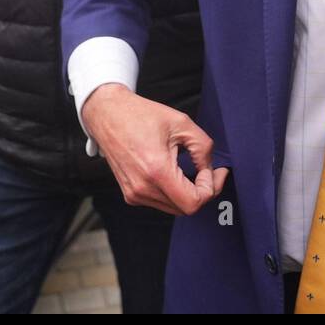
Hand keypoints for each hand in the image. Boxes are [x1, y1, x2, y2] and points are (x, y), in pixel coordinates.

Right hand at [82, 83, 228, 214]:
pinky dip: (174, 192)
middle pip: (185, 209)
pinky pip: (161, 202)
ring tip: (192, 169)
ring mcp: (134, 194)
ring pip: (174, 208)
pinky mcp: (130, 195)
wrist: (108, 115)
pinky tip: (175, 172)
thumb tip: (211, 170)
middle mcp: (142, 188)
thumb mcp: (182, 123)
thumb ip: (203, 149)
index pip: (193, 202)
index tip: (216, 171)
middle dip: (203, 191)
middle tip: (210, 171)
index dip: (211, 188)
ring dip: (188, 193)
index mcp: (156, 170)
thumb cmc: (142, 115)